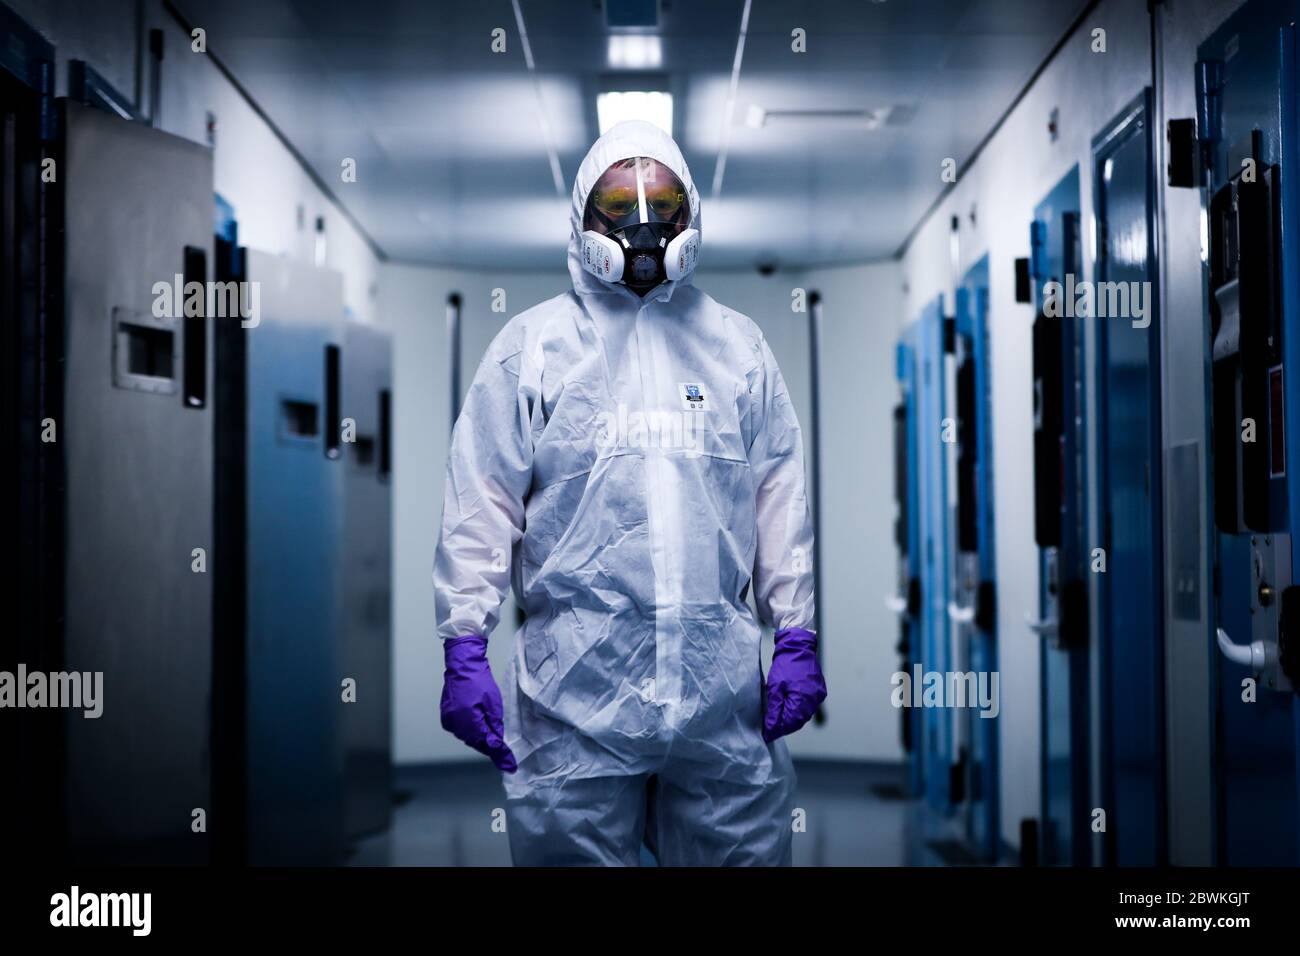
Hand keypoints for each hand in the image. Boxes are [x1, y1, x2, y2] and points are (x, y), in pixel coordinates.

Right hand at [440, 634, 517, 772]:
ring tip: (492, 739)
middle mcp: (456, 724)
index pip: (487, 743)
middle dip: (489, 747)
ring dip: (480, 738)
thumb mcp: (493, 703)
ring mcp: (449, 720)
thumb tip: (498, 744)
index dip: (499, 754)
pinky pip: (461, 730)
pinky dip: (470, 731)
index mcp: (469, 720)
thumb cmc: (480, 681)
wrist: (462, 665)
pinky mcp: (446, 716)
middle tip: (503, 754)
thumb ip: (494, 726)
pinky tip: (479, 728)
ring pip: (468, 737)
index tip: (509, 765)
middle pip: (476, 742)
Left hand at [763, 627, 826, 741]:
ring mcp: (818, 695)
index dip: (778, 729)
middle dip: (784, 726)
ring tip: (778, 721)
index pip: (790, 722)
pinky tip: (788, 710)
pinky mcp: (819, 691)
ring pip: (804, 715)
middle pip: (798, 721)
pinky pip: (808, 706)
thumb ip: (774, 709)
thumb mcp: (775, 687)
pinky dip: (798, 711)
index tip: (767, 734)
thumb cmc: (786, 664)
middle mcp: (814, 699)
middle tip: (771, 729)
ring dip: (791, 719)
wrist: (798, 647)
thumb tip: (771, 726)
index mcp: (803, 698)